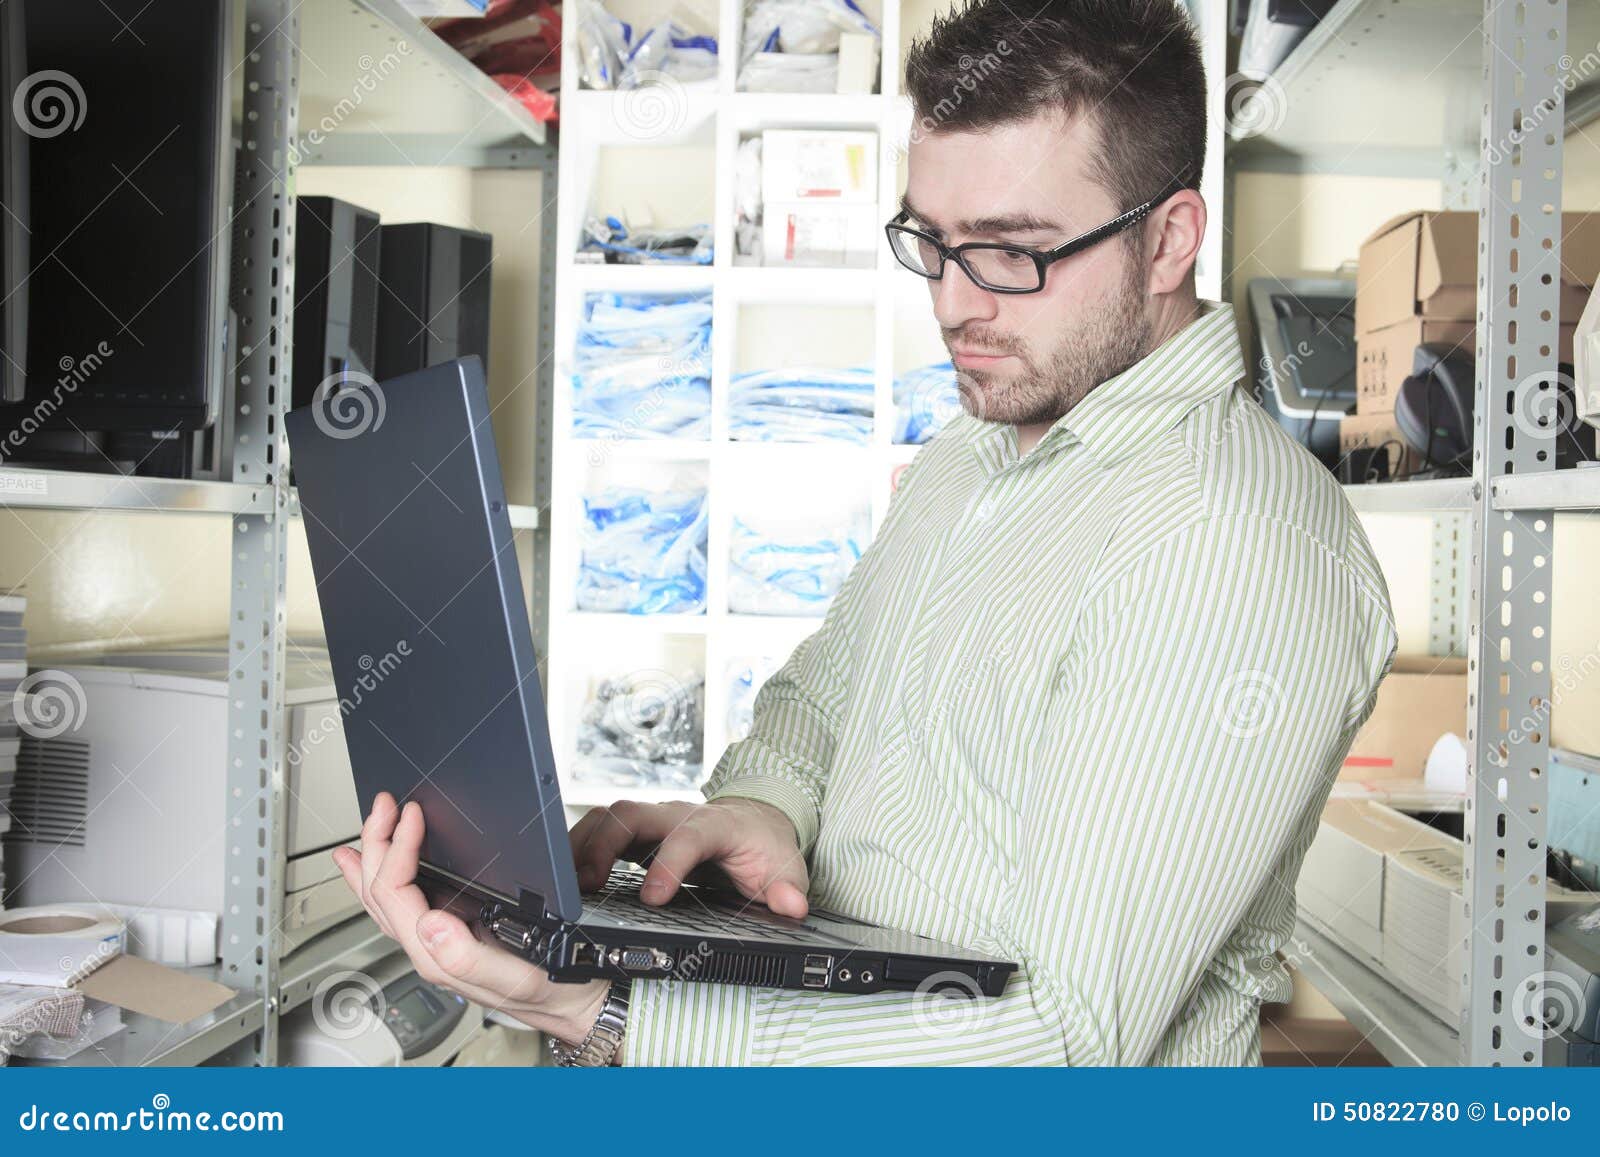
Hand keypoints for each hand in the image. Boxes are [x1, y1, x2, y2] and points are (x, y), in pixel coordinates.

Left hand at [331, 792, 609, 1048]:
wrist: (576, 1003)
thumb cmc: (553, 991)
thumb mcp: (520, 976)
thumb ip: (470, 957)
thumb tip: (430, 924)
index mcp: (437, 954)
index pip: (395, 893)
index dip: (397, 850)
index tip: (413, 816)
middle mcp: (428, 949)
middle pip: (378, 893)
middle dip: (375, 844)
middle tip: (384, 806)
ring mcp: (435, 943)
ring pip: (384, 898)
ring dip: (374, 856)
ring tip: (371, 826)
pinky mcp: (450, 935)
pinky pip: (401, 905)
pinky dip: (384, 877)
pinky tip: (380, 866)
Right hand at [569, 797, 809, 917]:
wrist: (755, 822)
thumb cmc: (764, 847)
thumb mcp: (785, 868)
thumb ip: (788, 889)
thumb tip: (793, 906)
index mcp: (715, 825)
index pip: (687, 837)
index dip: (668, 864)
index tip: (653, 897)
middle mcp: (678, 815)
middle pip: (631, 814)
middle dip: (604, 845)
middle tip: (586, 885)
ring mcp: (654, 821)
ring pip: (608, 816)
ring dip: (583, 845)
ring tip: (565, 883)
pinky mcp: (638, 833)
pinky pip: (600, 829)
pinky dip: (579, 847)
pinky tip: (566, 875)